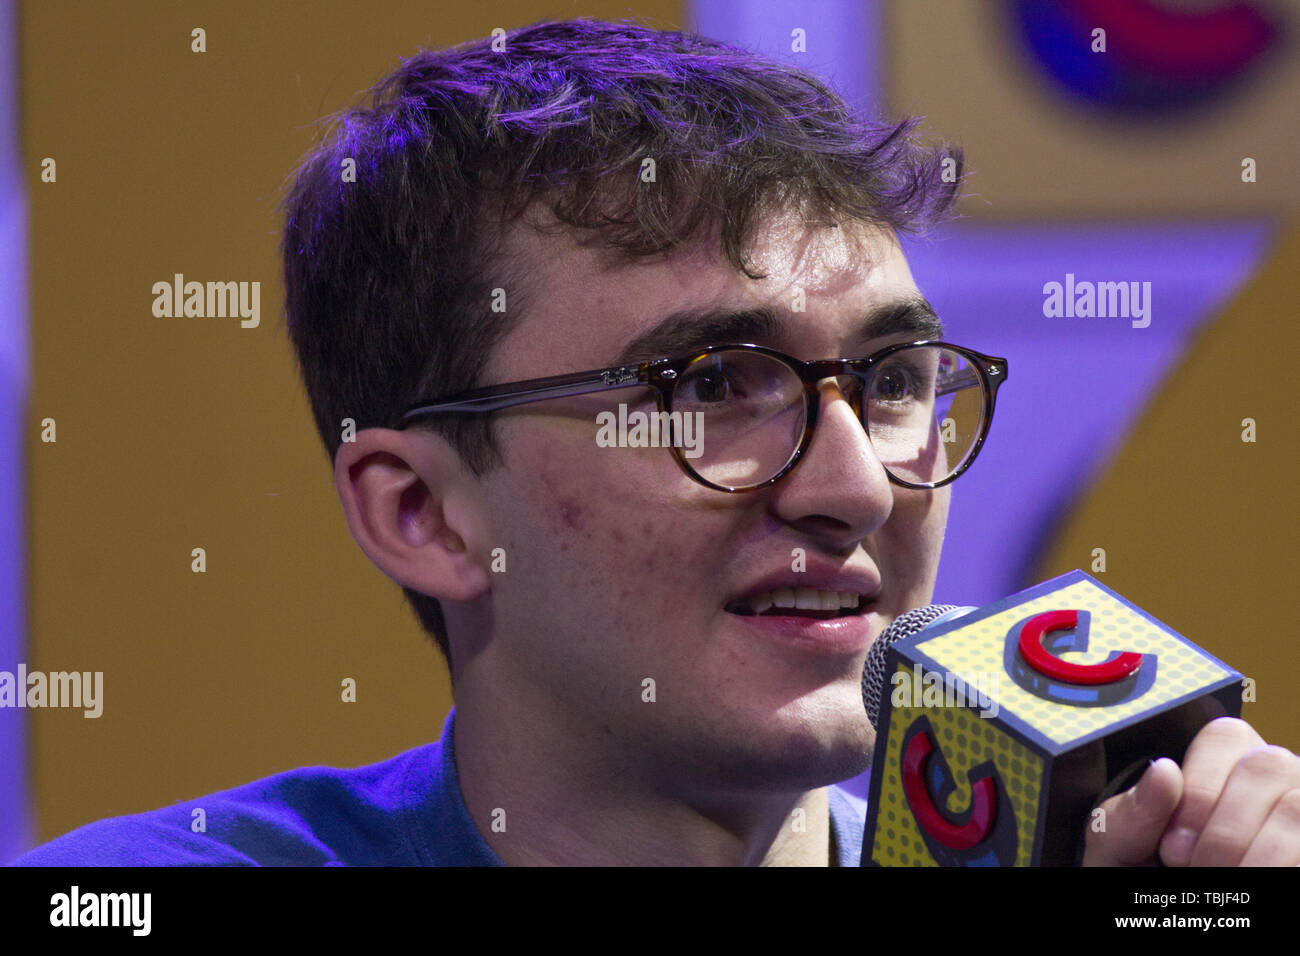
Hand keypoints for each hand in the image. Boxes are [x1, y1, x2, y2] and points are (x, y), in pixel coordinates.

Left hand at [1082, 717, 1299, 865]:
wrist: (1161, 913)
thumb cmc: (1141, 873)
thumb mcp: (1121, 846)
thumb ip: (1133, 812)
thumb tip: (1165, 771)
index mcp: (1219, 765)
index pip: (1226, 736)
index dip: (1200, 786)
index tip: (1173, 842)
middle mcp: (1270, 783)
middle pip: (1270, 764)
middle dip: (1226, 826)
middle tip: (1191, 867)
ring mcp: (1297, 816)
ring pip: (1297, 806)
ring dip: (1257, 853)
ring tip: (1221, 882)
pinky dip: (1281, 865)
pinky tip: (1251, 884)